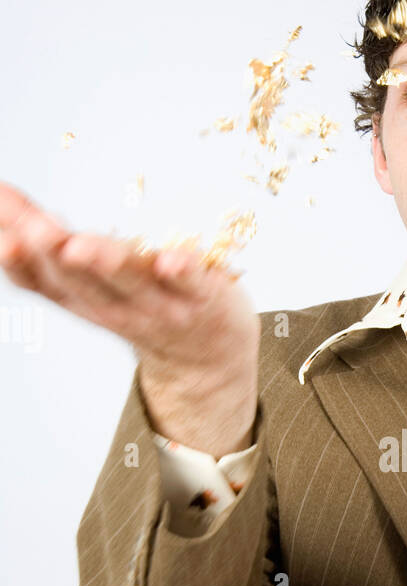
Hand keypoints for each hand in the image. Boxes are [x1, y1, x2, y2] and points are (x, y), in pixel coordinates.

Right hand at [0, 181, 259, 376]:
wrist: (207, 356)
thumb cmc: (136, 297)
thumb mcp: (82, 273)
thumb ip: (40, 233)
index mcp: (80, 297)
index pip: (40, 281)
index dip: (17, 264)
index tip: (3, 241)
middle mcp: (114, 306)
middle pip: (80, 281)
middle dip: (55, 254)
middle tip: (38, 230)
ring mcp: (160, 305)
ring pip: (129, 284)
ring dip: (105, 263)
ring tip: (80, 246)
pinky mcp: (203, 298)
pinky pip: (192, 284)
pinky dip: (181, 272)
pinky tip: (170, 259)